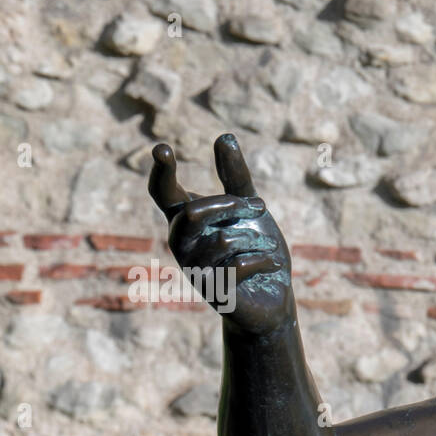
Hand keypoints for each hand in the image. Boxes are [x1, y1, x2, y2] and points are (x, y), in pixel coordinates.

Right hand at [148, 133, 292, 334]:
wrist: (273, 299)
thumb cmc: (257, 250)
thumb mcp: (251, 209)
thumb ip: (236, 178)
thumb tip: (224, 136)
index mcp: (187, 221)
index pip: (164, 194)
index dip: (162, 172)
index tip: (162, 148)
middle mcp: (183, 245)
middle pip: (192, 213)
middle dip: (230, 205)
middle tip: (261, 206)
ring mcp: (195, 271)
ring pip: (220, 241)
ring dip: (253, 238)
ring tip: (267, 246)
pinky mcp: (215, 294)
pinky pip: (237, 266)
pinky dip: (262, 260)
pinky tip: (272, 264)